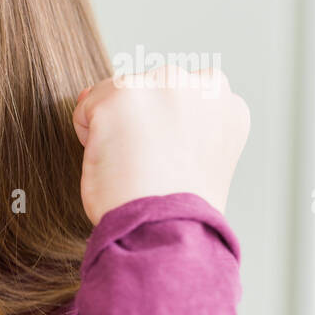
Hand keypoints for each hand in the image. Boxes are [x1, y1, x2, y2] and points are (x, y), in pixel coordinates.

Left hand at [71, 64, 249, 226]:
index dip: (161, 132)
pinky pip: (87, 108)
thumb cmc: (174, 208)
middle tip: (149, 167)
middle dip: (137, 122)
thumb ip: (173, 120)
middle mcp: (203, 86)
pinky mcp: (124, 94)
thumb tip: (102, 90)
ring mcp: (164, 84)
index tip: (166, 161)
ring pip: (116, 94)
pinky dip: (89, 135)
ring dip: (113, 126)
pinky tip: (113, 161)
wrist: (165, 230)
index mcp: (228, 106)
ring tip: (134, 165)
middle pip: (147, 88)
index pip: (179, 98)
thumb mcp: (195, 158)